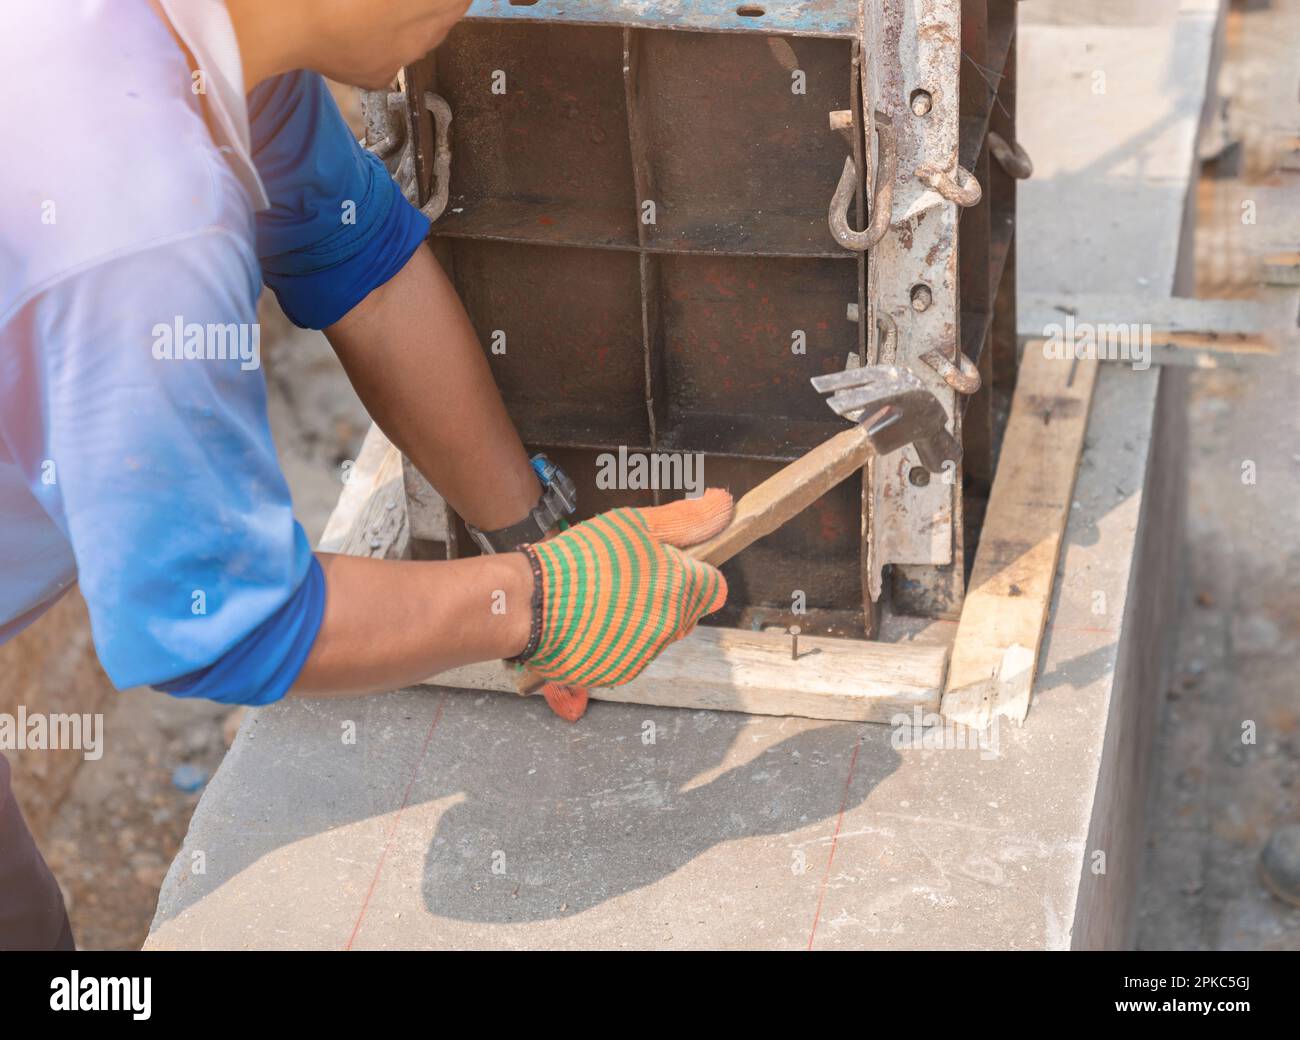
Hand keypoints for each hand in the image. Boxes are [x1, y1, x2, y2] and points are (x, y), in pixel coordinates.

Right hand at [521, 489, 733, 719]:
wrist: (532, 604)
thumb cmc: (582, 559)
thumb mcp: (633, 525)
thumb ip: (684, 519)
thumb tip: (724, 505)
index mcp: (681, 588)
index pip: (713, 587)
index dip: (692, 573)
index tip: (667, 566)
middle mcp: (671, 627)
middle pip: (685, 612)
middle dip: (666, 597)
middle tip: (627, 579)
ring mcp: (646, 654)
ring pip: (657, 635)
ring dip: (640, 619)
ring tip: (603, 600)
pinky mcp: (620, 673)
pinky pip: (630, 655)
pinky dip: (616, 641)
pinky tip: (592, 622)